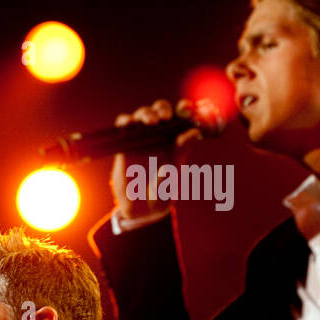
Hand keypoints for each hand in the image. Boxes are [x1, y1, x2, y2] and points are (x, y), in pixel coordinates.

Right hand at [110, 98, 202, 218]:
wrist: (140, 210)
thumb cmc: (161, 194)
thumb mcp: (172, 178)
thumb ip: (182, 155)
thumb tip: (195, 134)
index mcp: (176, 142)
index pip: (182, 118)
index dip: (186, 109)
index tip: (188, 110)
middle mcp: (160, 136)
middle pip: (162, 111)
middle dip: (164, 109)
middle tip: (166, 117)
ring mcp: (142, 138)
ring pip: (144, 114)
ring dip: (147, 113)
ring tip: (152, 122)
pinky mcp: (125, 144)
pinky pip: (124, 126)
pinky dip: (125, 121)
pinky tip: (128, 124)